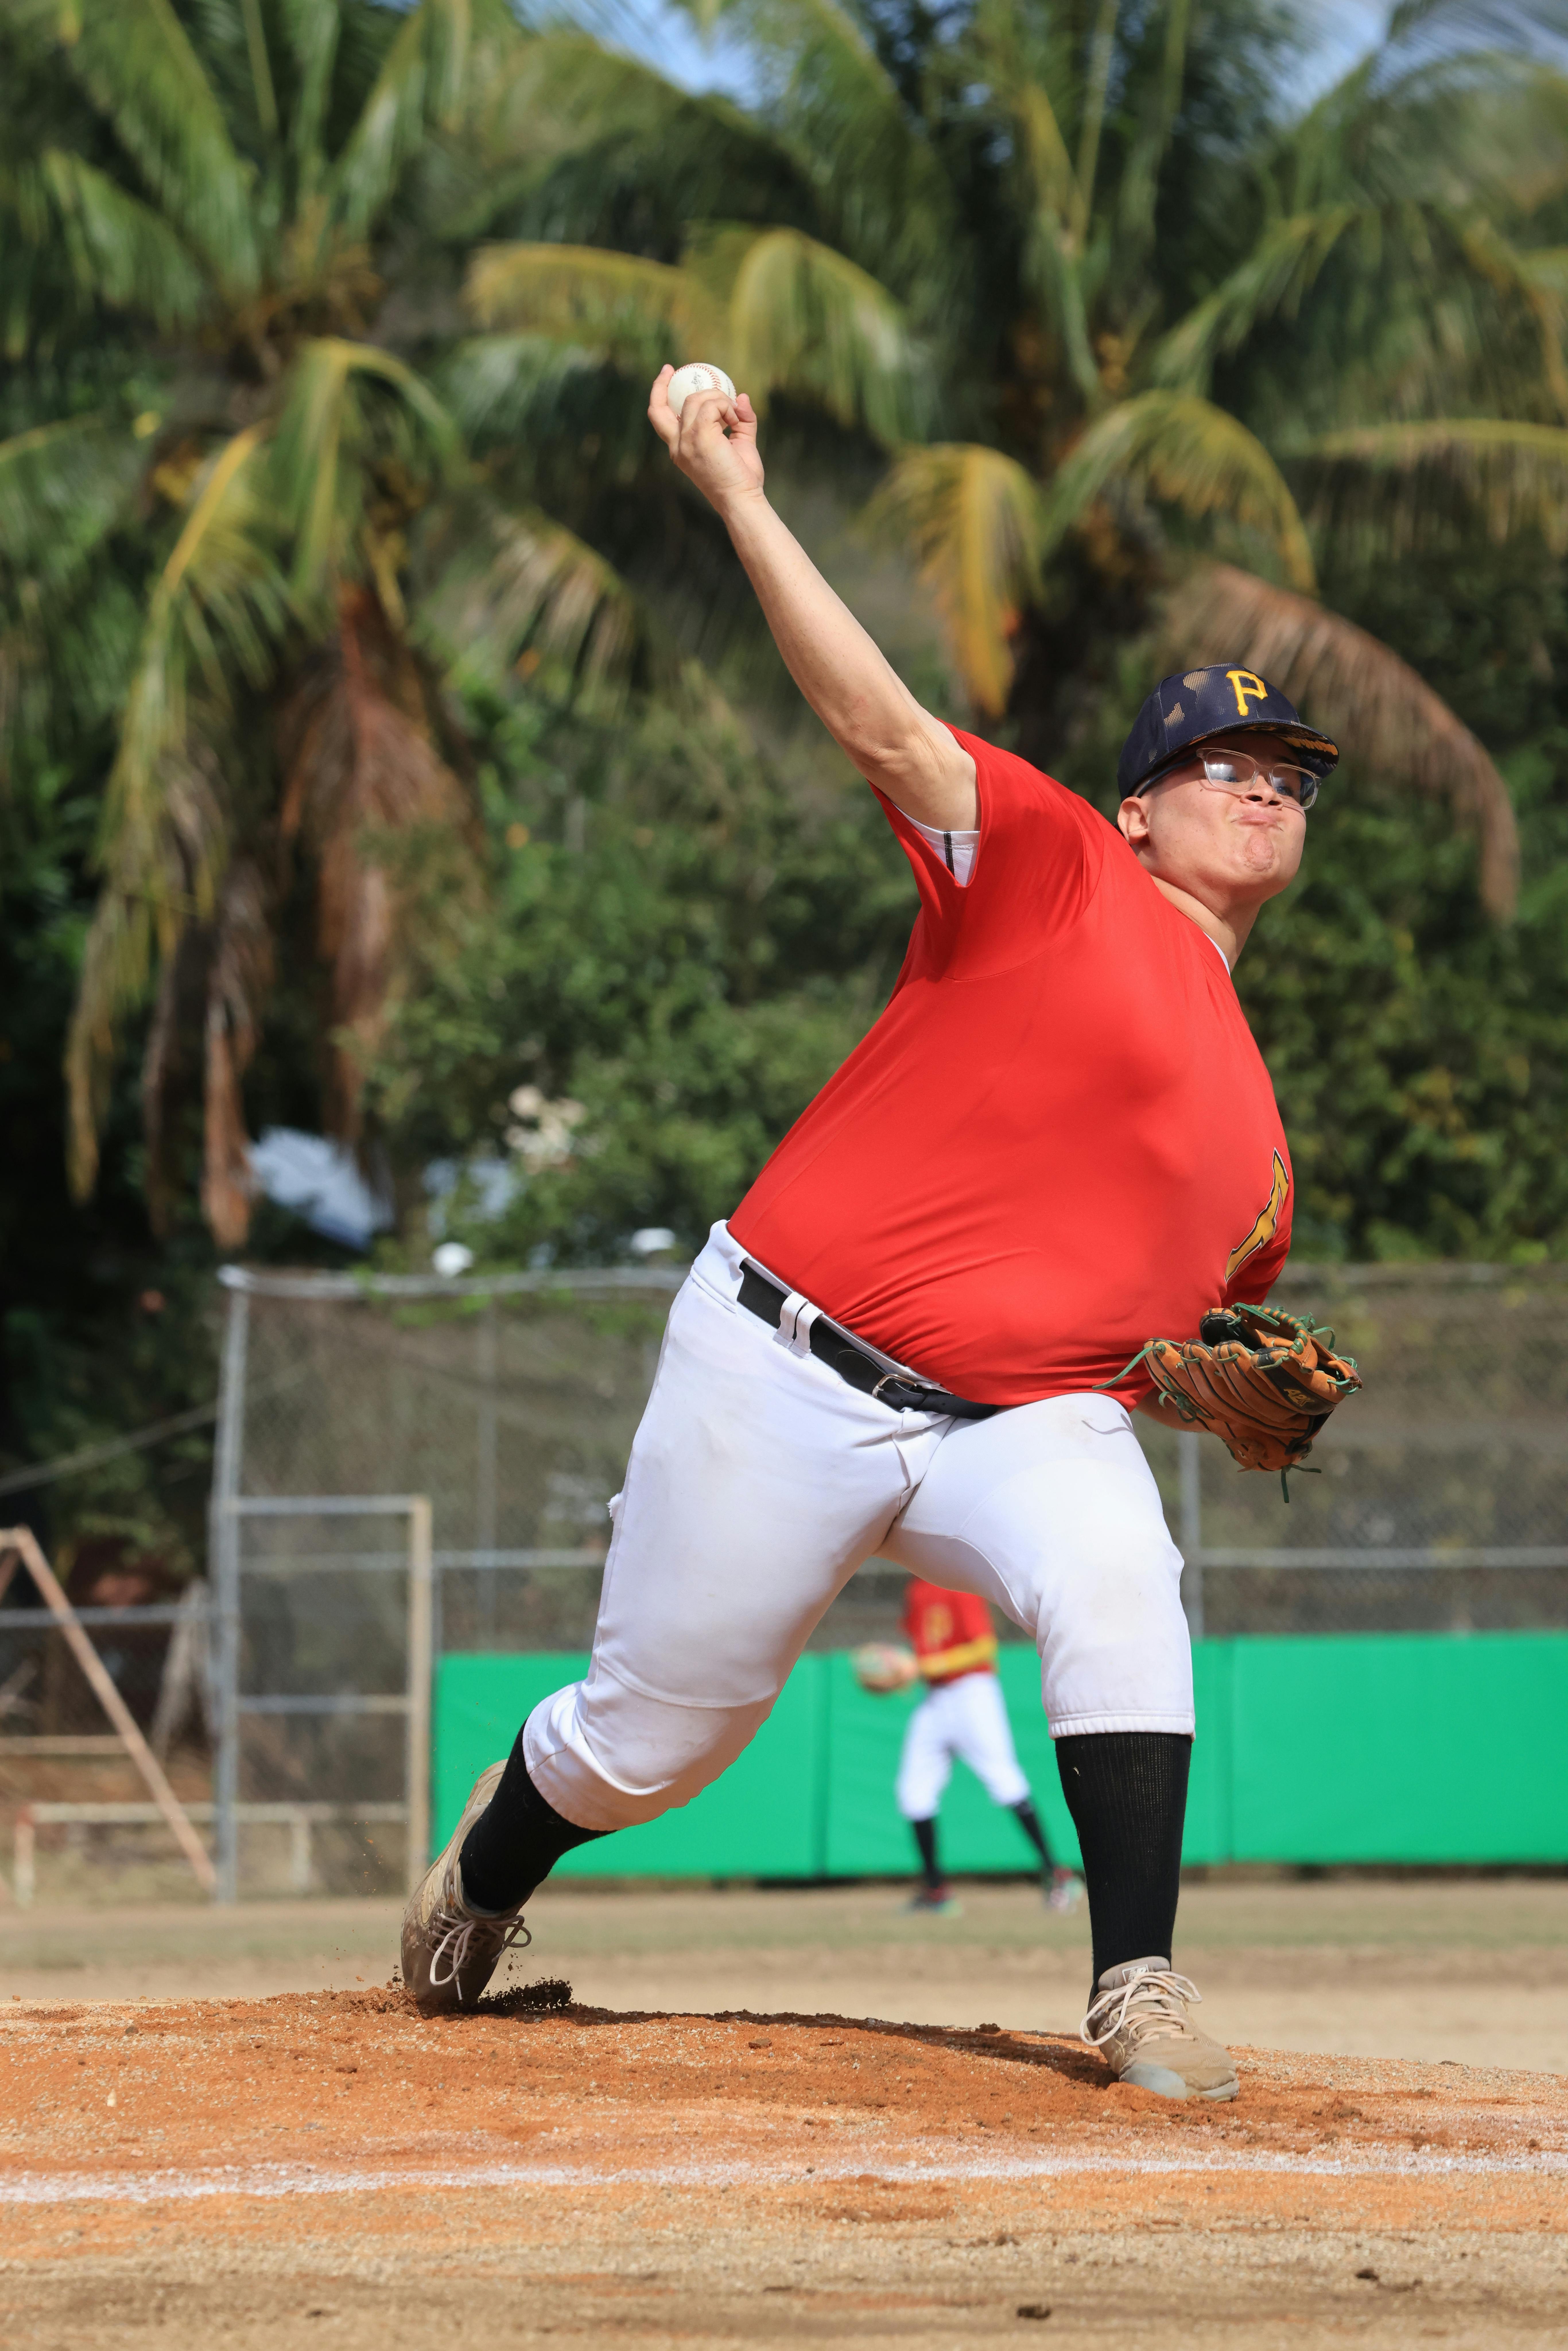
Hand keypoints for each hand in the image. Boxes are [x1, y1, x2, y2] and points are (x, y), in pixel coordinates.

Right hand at [648, 364, 764, 513]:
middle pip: (661, 405)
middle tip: (683, 370)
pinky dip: (726, 406)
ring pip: (696, 399)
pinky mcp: (699, 435)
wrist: (741, 500)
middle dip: (665, 383)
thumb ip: (740, 420)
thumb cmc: (742, 479)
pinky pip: (712, 404)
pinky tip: (735, 421)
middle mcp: (677, 445)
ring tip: (734, 416)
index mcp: (680, 449)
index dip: (658, 392)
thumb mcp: (741, 444)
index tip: (668, 373)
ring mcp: (686, 440)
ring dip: (718, 399)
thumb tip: (741, 397)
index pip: (659, 416)